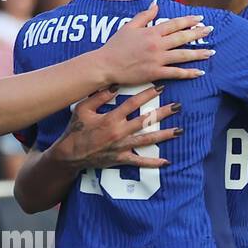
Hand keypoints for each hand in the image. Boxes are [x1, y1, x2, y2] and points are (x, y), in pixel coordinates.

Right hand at [56, 86, 181, 169]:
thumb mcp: (83, 109)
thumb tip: (115, 85)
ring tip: (179, 130)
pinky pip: (139, 161)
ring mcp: (121, 147)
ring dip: (164, 135)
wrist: (69, 154)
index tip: (160, 88)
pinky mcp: (120, 159)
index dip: (147, 94)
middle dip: (163, 113)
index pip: (133, 104)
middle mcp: (119, 132)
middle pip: (145, 121)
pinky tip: (166, 161)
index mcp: (111, 119)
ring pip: (147, 140)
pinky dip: (152, 162)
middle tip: (178, 107)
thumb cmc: (75, 130)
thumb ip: (99, 97)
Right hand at [99, 2, 213, 86]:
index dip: (188, 20)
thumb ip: (144, 16)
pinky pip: (175, 73)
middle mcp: (157, 44)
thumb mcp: (129, 26)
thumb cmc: (115, 46)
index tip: (200, 18)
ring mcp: (157, 59)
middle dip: (198, 33)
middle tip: (211, 30)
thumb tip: (156, 5)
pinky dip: (188, 73)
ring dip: (198, 53)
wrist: (106, 65)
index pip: (174, 24)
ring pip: (182, 55)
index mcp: (151, 32)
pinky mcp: (155, 73)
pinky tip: (199, 72)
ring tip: (211, 52)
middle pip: (182, 37)